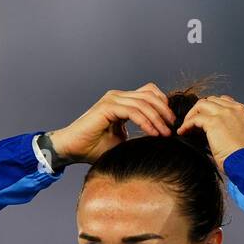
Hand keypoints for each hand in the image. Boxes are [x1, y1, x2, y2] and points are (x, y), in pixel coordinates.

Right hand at [47, 83, 175, 164]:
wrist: (70, 149)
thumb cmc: (91, 148)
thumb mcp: (121, 141)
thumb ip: (137, 135)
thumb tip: (158, 140)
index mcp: (120, 101)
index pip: (149, 94)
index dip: (163, 105)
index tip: (170, 124)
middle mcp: (117, 96)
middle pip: (150, 95)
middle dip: (164, 111)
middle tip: (172, 128)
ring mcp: (112, 99)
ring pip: (144, 103)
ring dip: (157, 118)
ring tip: (165, 133)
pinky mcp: (108, 107)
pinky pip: (134, 111)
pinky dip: (146, 122)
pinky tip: (152, 133)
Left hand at [175, 94, 243, 171]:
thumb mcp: (240, 138)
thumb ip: (230, 129)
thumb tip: (212, 133)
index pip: (224, 102)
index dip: (210, 110)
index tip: (202, 121)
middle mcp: (236, 109)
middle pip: (212, 100)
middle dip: (199, 110)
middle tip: (192, 123)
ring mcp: (226, 113)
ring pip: (202, 104)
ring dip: (191, 114)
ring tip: (186, 127)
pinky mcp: (215, 122)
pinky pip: (195, 118)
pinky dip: (186, 124)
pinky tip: (183, 132)